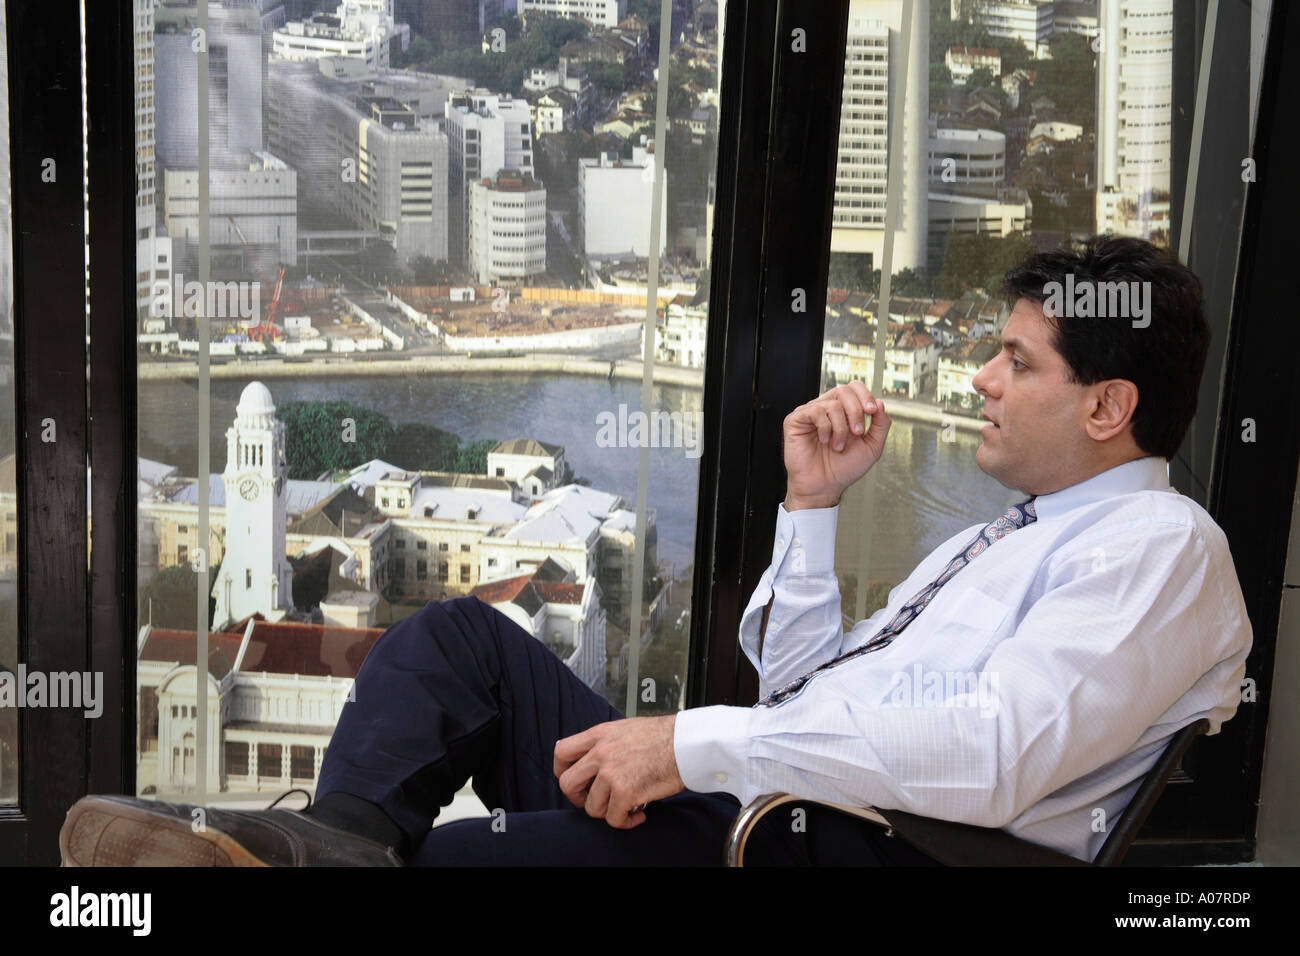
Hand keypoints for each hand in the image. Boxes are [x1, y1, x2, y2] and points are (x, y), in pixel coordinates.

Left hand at [553, 715, 684, 828]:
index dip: (561, 770)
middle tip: (594, 800)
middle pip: (568, 784)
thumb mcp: (625, 728)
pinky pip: (614, 818)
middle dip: (578, 798)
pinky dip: (626, 822)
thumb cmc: (663, 736)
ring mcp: (611, 773)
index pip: (561, 752)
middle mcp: (600, 753)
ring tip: (623, 807)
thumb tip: (594, 759)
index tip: (572, 779)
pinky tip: (638, 815)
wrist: (685, 743)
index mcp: (599, 735)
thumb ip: (605, 742)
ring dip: (607, 812)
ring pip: (591, 807)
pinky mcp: (625, 791)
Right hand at [783, 382, 890, 509]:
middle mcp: (826, 409)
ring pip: (832, 403)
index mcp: (843, 412)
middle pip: (844, 390)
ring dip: (841, 427)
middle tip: (857, 432)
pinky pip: (815, 411)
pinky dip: (825, 428)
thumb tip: (880, 403)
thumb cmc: (843, 469)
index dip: (865, 395)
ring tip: (838, 446)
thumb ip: (881, 425)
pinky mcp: (796, 420)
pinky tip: (824, 440)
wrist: (824, 487)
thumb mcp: (872, 447)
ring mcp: (811, 413)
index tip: (872, 411)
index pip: (854, 388)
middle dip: (856, 411)